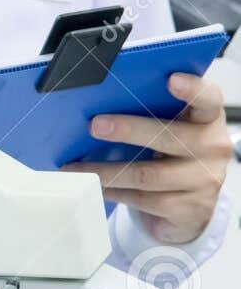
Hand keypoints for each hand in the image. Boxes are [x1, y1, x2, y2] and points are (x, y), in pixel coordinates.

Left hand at [63, 72, 230, 244]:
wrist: (189, 204)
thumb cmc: (173, 154)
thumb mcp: (170, 127)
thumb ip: (153, 111)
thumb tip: (103, 100)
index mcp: (208, 117)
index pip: (207, 98)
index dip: (191, 89)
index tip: (171, 79)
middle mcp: (213, 146)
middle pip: (167, 136)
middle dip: (127, 130)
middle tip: (95, 126)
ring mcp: (204, 180)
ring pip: (146, 174)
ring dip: (106, 170)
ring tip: (76, 167)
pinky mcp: (189, 209)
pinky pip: (143, 199)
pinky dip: (113, 191)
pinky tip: (94, 186)